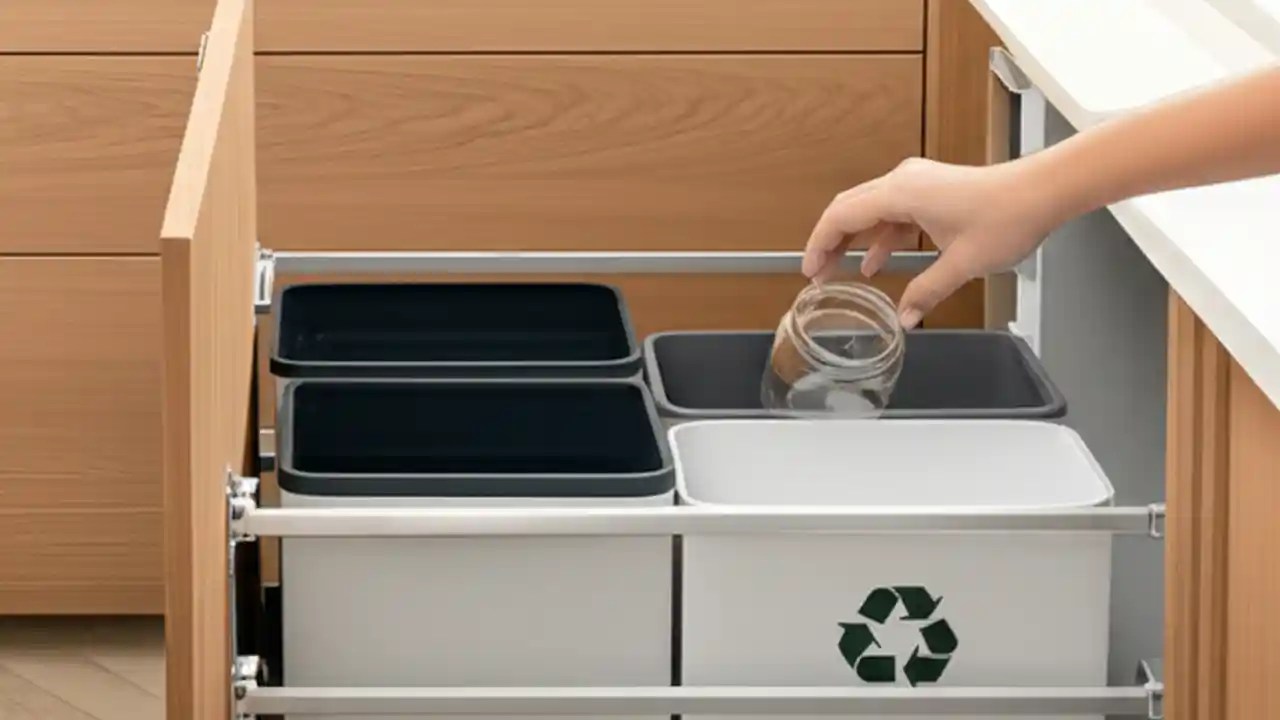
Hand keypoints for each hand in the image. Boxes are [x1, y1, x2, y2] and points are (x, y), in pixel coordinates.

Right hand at [802, 158, 1056, 328]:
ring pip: (870, 211)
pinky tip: (877, 262)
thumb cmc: (1007, 215)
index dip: (819, 244)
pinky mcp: (931, 190)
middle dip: (829, 242)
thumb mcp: (962, 264)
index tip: (808, 269)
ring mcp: (918, 183)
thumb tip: (905, 318)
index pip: (841, 216)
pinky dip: (881, 237)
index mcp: (901, 193)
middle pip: (849, 209)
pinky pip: (893, 213)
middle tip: (816, 274)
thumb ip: (927, 292)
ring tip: (840, 271)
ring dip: (853, 240)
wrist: (1043, 191)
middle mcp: (904, 182)